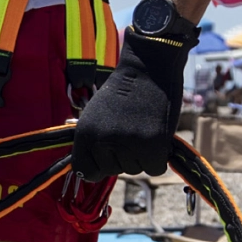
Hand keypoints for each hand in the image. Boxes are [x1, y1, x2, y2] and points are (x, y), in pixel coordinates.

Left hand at [72, 32, 187, 180]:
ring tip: (142, 128)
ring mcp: (129, 145)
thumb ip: (91, 142)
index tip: (107, 158)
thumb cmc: (122, 92)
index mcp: (84, 134)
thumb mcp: (94, 115)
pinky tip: (156, 138)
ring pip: (135, 170)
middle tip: (130, 132)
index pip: (84, 170)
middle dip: (121, 158)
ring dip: (141, 156)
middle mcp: (103, 142)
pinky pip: (154, 169)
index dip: (97, 166)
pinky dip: (157, 158)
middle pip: (112, 171)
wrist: (148, 68)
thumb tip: (88, 174)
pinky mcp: (153, 146)